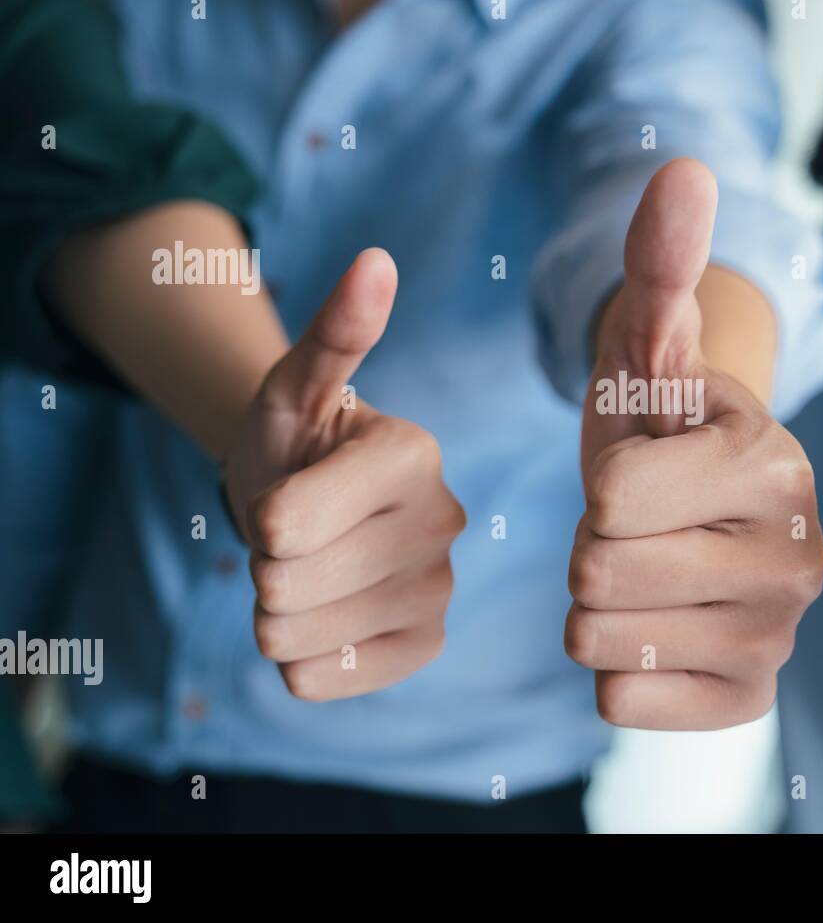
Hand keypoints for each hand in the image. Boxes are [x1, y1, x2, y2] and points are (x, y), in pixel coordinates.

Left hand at [223, 248, 464, 700]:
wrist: (313, 500)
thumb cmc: (297, 440)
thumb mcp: (295, 387)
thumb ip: (335, 332)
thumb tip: (376, 261)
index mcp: (415, 455)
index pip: (284, 525)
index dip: (259, 515)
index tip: (287, 493)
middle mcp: (444, 523)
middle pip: (283, 585)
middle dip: (263, 562)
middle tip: (295, 533)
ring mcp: (439, 589)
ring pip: (291, 637)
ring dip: (274, 609)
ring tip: (308, 568)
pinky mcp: (425, 644)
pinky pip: (316, 679)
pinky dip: (298, 654)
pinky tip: (326, 612)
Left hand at [565, 158, 822, 729]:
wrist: (688, 506)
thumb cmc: (660, 427)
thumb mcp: (649, 351)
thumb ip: (660, 270)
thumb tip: (682, 169)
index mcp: (774, 465)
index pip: (611, 504)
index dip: (597, 485)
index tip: (643, 470)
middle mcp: (799, 557)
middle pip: (599, 575)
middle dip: (590, 546)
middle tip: (638, 525)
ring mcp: (779, 637)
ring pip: (600, 642)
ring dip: (597, 603)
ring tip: (646, 567)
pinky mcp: (747, 698)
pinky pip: (620, 702)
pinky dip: (614, 666)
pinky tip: (656, 625)